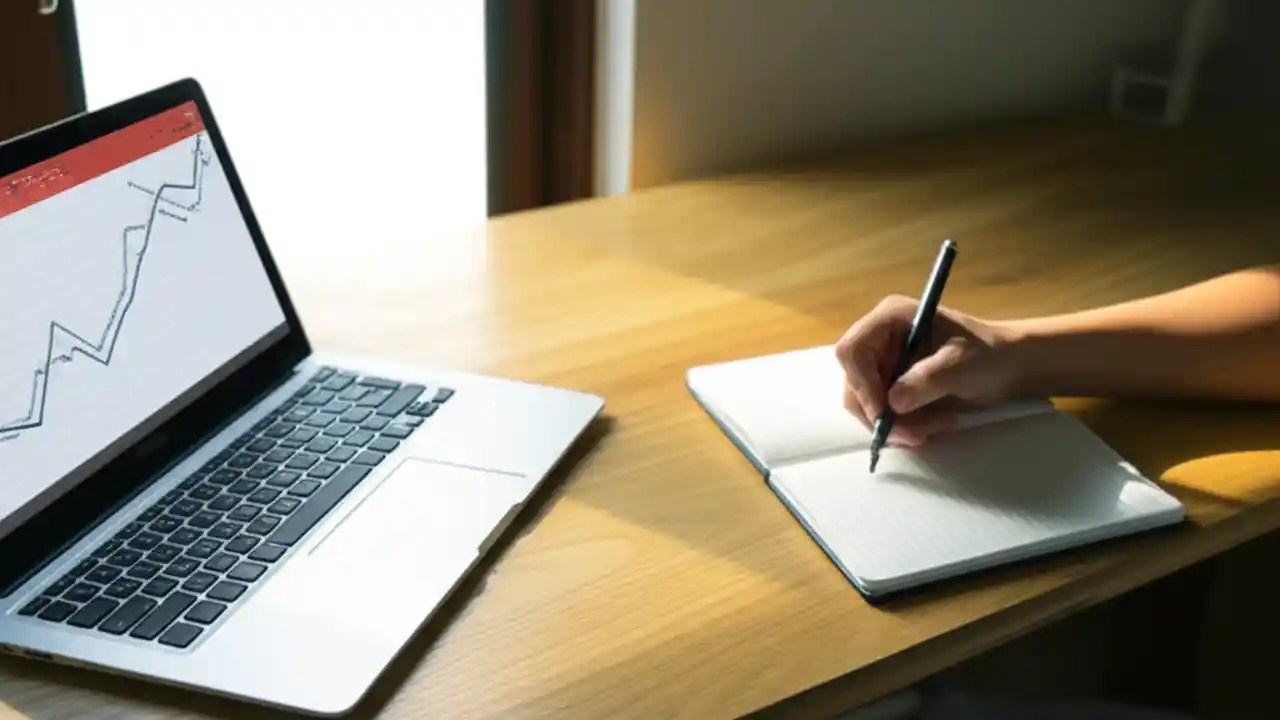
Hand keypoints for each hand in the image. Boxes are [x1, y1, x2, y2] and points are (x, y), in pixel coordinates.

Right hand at [835, 295, 1023, 445]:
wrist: (1011, 366)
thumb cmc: (990, 355)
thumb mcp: (960, 365)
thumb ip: (924, 380)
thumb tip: (893, 403)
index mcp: (890, 319)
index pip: (852, 350)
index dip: (861, 384)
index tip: (884, 414)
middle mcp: (880, 338)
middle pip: (855, 381)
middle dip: (881, 413)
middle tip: (913, 435)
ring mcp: (885, 362)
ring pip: (867, 402)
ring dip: (896, 424)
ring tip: (933, 430)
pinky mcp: (894, 383)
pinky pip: (883, 411)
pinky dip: (904, 425)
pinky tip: (932, 426)